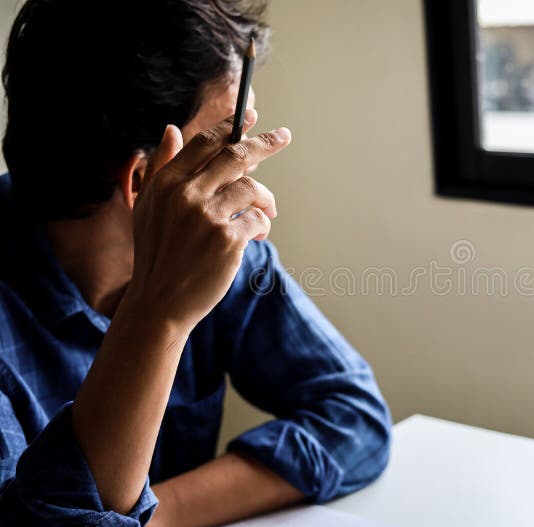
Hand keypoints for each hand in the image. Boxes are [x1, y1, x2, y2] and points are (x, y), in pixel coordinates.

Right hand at [126, 110, 290, 329]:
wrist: (159, 303)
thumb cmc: (157, 253)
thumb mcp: (149, 206)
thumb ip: (162, 166)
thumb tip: (172, 129)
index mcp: (166, 183)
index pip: (205, 142)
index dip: (231, 125)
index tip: (251, 116)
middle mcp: (185, 195)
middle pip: (236, 156)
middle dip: (265, 143)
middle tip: (284, 136)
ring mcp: (207, 217)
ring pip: (252, 188)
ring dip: (266, 199)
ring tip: (267, 211)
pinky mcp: (227, 240)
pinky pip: (258, 220)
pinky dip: (263, 226)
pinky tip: (256, 236)